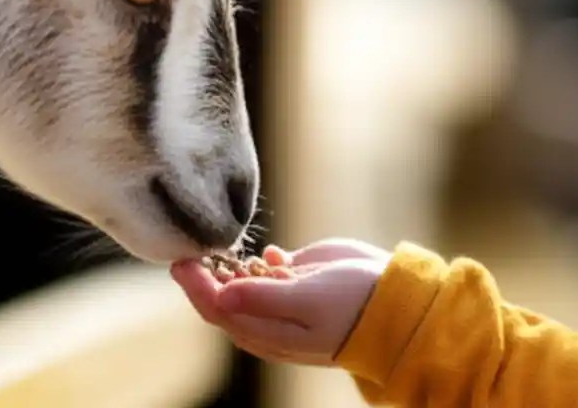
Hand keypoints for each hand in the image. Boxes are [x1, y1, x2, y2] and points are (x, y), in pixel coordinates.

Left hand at [171, 239, 391, 365]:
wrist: (395, 301)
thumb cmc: (353, 306)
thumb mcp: (307, 300)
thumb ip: (263, 298)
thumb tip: (221, 297)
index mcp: (267, 333)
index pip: (217, 311)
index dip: (195, 287)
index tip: (182, 260)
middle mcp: (269, 320)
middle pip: (221, 298)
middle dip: (203, 274)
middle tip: (190, 245)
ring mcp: (283, 300)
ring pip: (240, 284)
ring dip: (227, 266)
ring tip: (215, 243)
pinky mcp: (299, 280)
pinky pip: (265, 271)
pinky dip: (259, 260)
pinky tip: (269, 253)